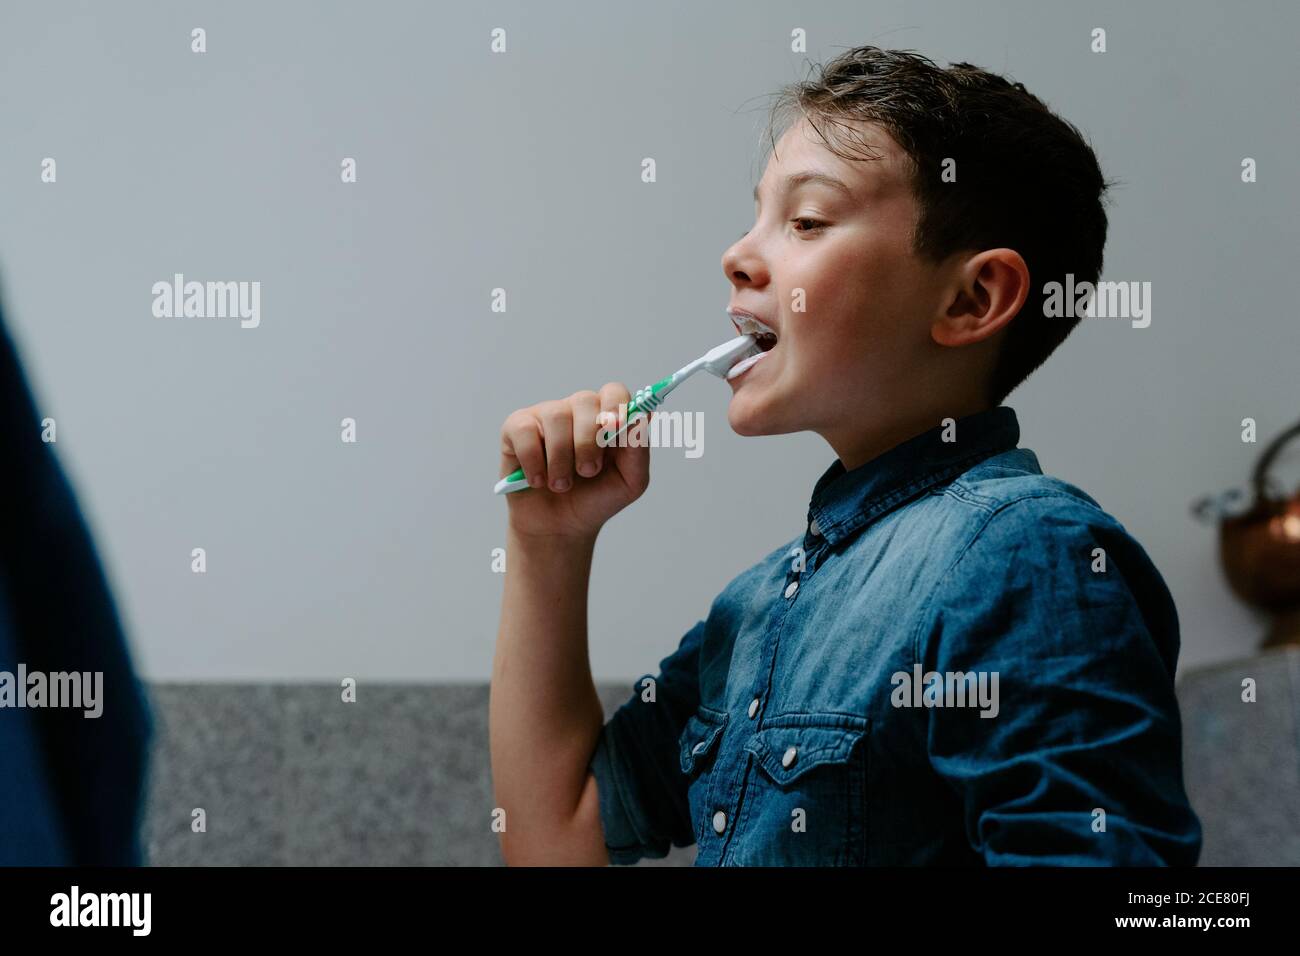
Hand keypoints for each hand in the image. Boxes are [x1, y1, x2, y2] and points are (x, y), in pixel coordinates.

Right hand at [498, 383, 651, 539]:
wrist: (560, 527)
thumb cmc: (596, 498)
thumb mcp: (630, 482)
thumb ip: (639, 450)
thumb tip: (640, 418)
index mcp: (607, 417)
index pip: (614, 392)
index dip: (615, 406)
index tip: (614, 429)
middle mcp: (577, 410)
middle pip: (584, 400)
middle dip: (588, 441)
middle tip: (587, 472)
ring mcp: (546, 416)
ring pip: (556, 417)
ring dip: (561, 459)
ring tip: (562, 484)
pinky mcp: (516, 428)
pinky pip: (525, 431)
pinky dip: (534, 462)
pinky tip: (538, 481)